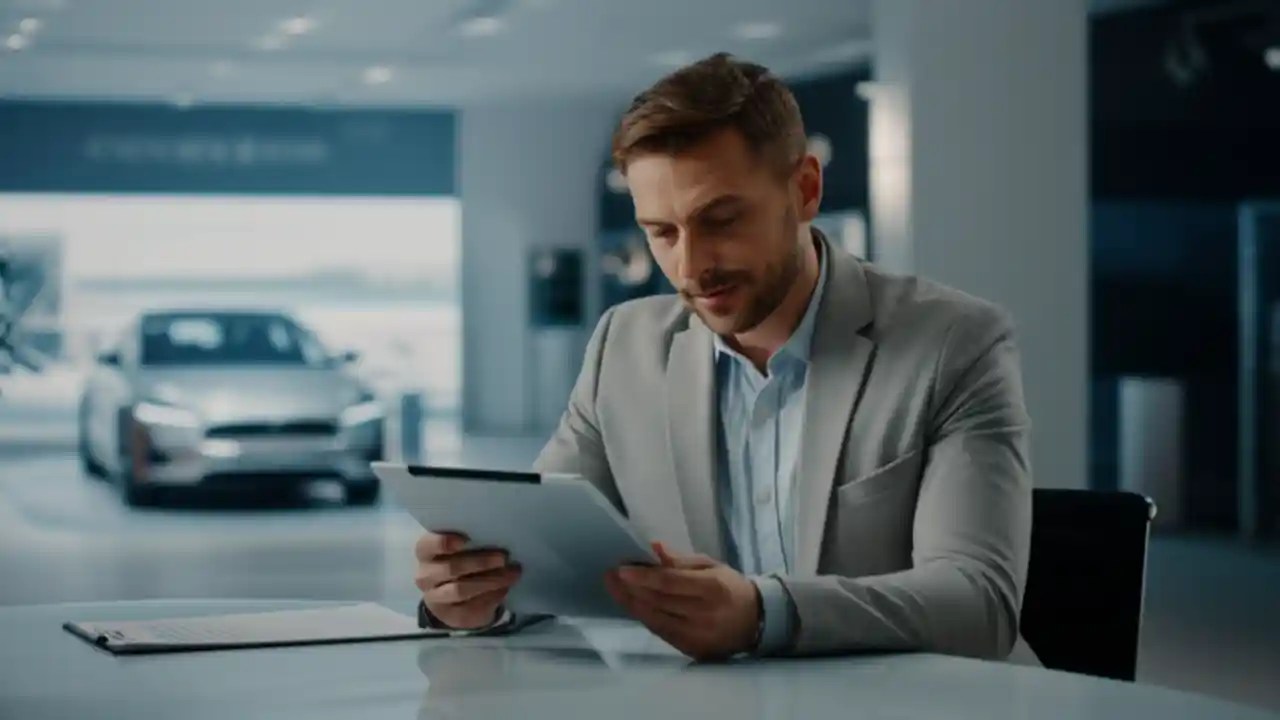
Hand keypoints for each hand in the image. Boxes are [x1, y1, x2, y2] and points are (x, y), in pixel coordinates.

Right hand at [414, 531, 521, 629]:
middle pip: (450, 568)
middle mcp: (426, 576)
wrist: (453, 599)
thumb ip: (472, 542)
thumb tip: (498, 537)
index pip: (428, 546)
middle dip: (479, 562)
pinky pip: (472, 607)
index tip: (465, 539)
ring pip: (461, 590)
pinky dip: (492, 596)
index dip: (443, 542)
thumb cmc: (460, 560)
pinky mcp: (452, 616)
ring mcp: (436, 599)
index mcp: (425, 553)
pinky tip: (505, 588)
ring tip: (512, 573)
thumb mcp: (461, 549)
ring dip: (490, 580)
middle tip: (503, 557)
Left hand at [605, 542, 759, 660]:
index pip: (669, 582)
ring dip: (632, 604)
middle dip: (631, 589)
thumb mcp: (711, 566)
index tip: (620, 569)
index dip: (643, 576)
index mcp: (712, 588)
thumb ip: (682, 560)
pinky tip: (634, 605)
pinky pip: (661, 632)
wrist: (755, 621)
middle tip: (610, 577)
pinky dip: (646, 618)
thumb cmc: (730, 587)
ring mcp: (697, 636)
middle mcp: (703, 614)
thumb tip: (655, 549)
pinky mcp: (692, 650)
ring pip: (655, 619)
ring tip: (615, 590)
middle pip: (658, 602)